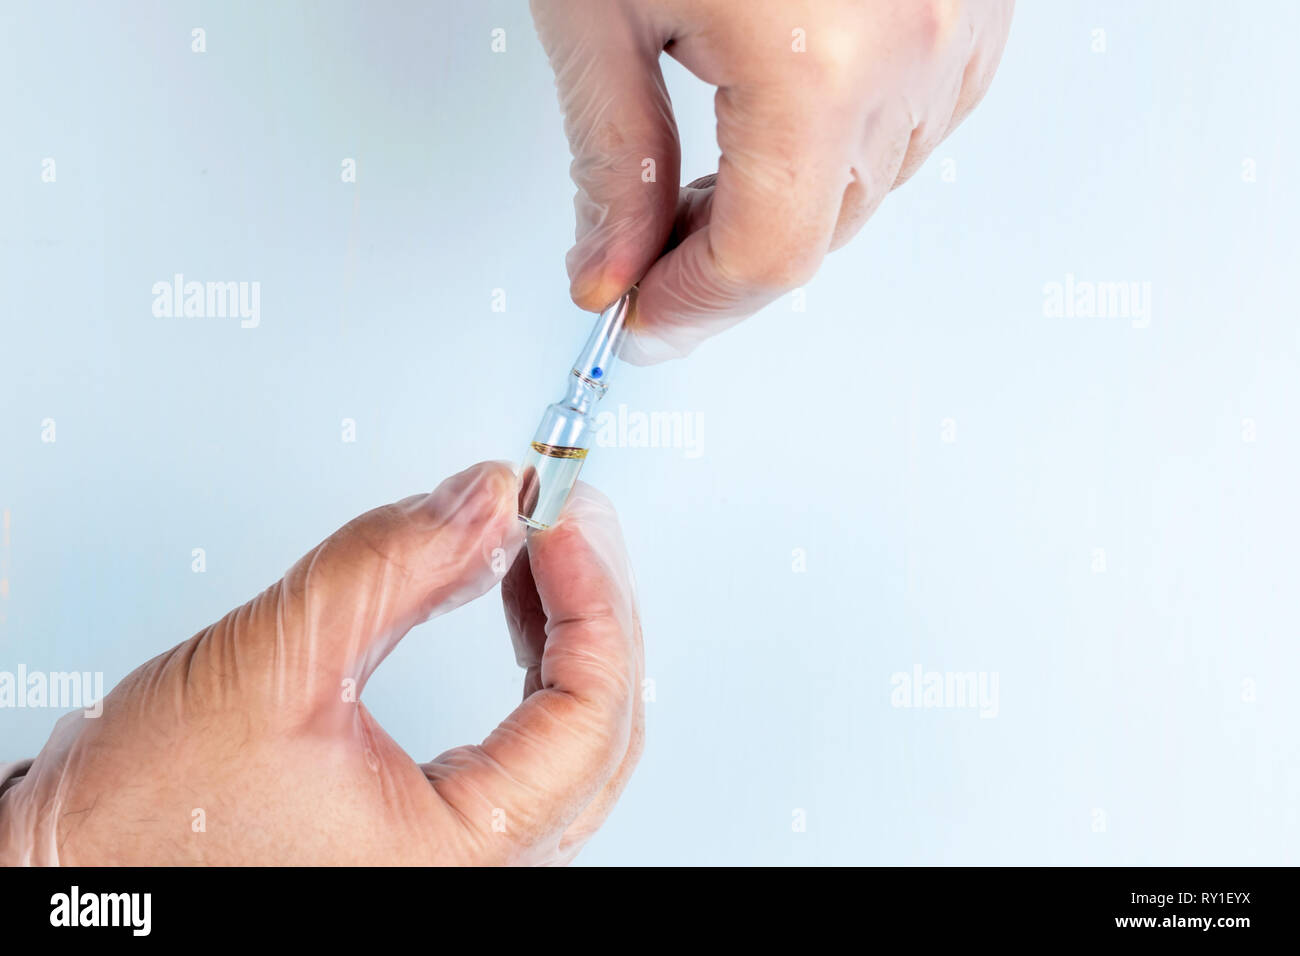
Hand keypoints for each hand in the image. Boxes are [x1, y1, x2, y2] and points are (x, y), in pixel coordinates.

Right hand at [0, 462, 642, 864]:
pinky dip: (532, 657)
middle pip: (598, 726)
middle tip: (564, 512)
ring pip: (570, 734)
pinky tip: (513, 592)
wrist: (73, 864)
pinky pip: (526, 741)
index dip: (592, 598)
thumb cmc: (141, 819)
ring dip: (566, 624)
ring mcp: (461, 852)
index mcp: (455, 856)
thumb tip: (487, 498)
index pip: (587, 716)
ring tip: (539, 537)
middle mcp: (474, 867)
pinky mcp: (436, 824)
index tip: (562, 517)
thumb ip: (393, 566)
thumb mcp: (273, 663)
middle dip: (591, 602)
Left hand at [531, 0, 1014, 362]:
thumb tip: (610, 266)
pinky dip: (834, 148)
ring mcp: (960, 26)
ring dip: (777, 205)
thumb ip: (610, 160)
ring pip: (863, 192)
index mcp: (817, 60)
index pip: (766, 258)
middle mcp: (915, 49)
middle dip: (717, 260)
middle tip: (639, 242)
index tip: (638, 319)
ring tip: (700, 161)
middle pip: (818, 236)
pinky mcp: (977, 7)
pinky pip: (908, 129)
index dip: (692, 308)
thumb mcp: (598, 7)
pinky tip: (776, 116)